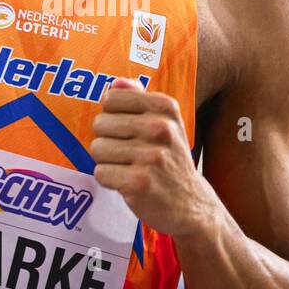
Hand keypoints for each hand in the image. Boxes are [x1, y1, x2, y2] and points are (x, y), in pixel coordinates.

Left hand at [91, 77, 217, 238]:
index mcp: (165, 107)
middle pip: (100, 124)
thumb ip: (138, 98)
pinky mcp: (140, 182)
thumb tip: (115, 83)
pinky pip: (100, 173)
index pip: (111, 98)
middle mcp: (160, 128)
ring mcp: (151, 156)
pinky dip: (109, 181)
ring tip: (130, 169)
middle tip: (130, 155)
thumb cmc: (169, 159)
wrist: (191, 205)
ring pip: (97, 149)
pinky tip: (129, 184)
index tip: (130, 131)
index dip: (113, 116)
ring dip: (107, 162)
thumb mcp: (164, 123)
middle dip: (108, 141)